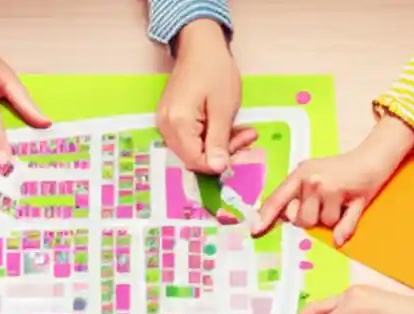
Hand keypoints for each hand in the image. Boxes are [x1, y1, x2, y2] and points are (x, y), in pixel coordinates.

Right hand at [157, 19, 256, 173]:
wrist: (200, 44)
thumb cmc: (214, 69)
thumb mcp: (223, 107)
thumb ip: (219, 141)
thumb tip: (218, 169)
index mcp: (177, 123)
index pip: (196, 161)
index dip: (220, 163)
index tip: (242, 148)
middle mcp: (166, 127)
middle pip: (194, 157)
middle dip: (222, 153)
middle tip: (247, 136)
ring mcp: (167, 123)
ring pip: (195, 149)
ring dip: (219, 145)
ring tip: (242, 130)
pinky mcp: (172, 120)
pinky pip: (192, 139)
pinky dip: (211, 136)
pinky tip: (227, 126)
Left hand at [254, 115, 413, 242]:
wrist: (372, 158)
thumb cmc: (341, 171)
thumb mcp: (315, 176)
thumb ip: (298, 196)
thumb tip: (288, 218)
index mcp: (299, 174)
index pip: (278, 198)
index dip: (266, 216)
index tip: (255, 230)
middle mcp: (311, 180)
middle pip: (302, 220)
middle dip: (313, 218)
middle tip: (326, 202)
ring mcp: (329, 187)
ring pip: (322, 223)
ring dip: (331, 219)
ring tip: (340, 202)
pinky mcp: (346, 195)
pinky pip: (340, 226)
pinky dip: (343, 231)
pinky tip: (344, 225)